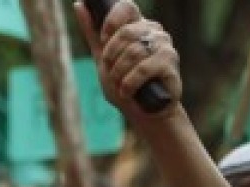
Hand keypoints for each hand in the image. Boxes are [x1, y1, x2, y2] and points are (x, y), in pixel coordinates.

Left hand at [73, 0, 180, 119]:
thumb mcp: (103, 58)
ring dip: (119, 73)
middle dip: (111, 56)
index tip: (103, 40)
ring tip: (120, 85)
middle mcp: (154, 32)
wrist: (144, 113)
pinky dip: (130, 83)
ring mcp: (165, 46)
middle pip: (126, 32)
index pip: (126, 7)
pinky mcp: (170, 64)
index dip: (111, 22)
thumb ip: (93, 33)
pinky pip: (144, 68)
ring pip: (134, 51)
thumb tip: (79, 5)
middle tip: (111, 72)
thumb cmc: (125, 84)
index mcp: (138, 26)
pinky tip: (127, 92)